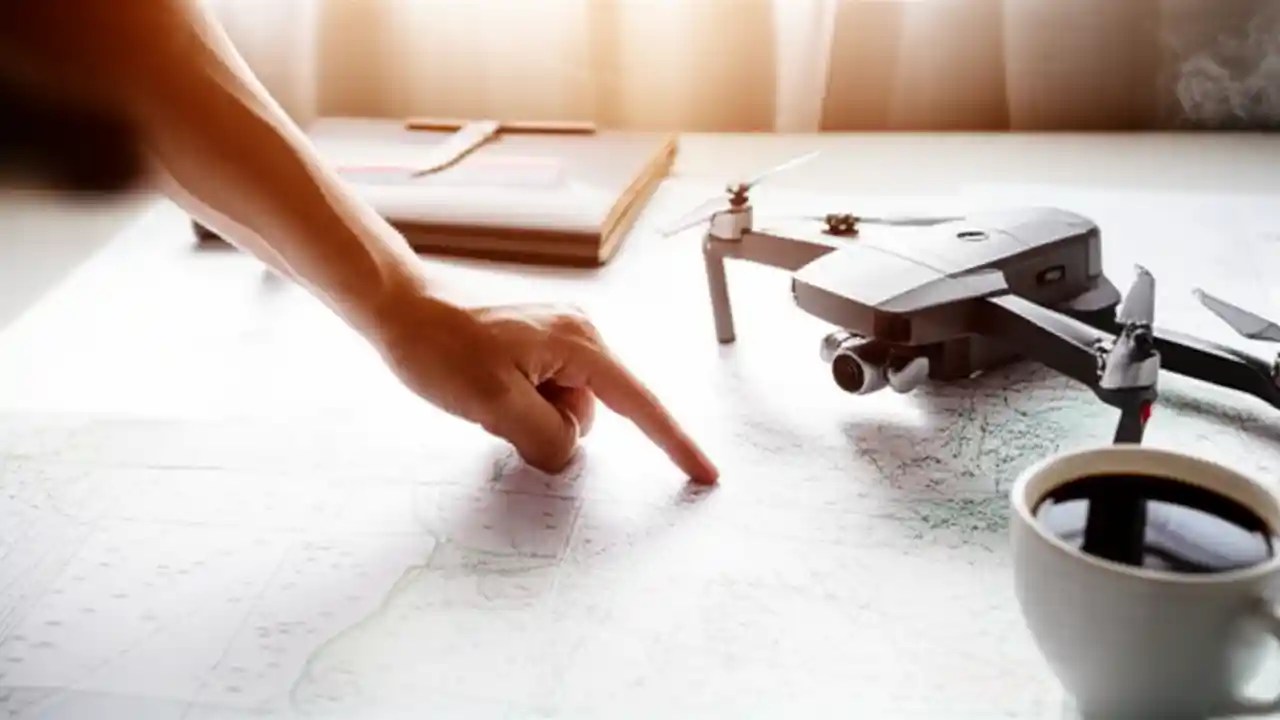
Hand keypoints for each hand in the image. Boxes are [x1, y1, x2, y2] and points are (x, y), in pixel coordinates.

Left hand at [368, 291, 718, 483]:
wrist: (398, 307)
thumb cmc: (440, 346)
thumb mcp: (493, 404)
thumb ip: (546, 437)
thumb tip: (566, 452)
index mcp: (580, 343)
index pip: (641, 405)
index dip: (675, 444)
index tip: (705, 475)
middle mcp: (579, 335)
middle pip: (592, 413)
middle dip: (553, 428)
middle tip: (497, 411)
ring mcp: (557, 339)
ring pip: (566, 410)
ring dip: (531, 419)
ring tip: (485, 396)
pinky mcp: (536, 346)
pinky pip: (546, 397)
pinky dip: (522, 408)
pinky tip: (486, 391)